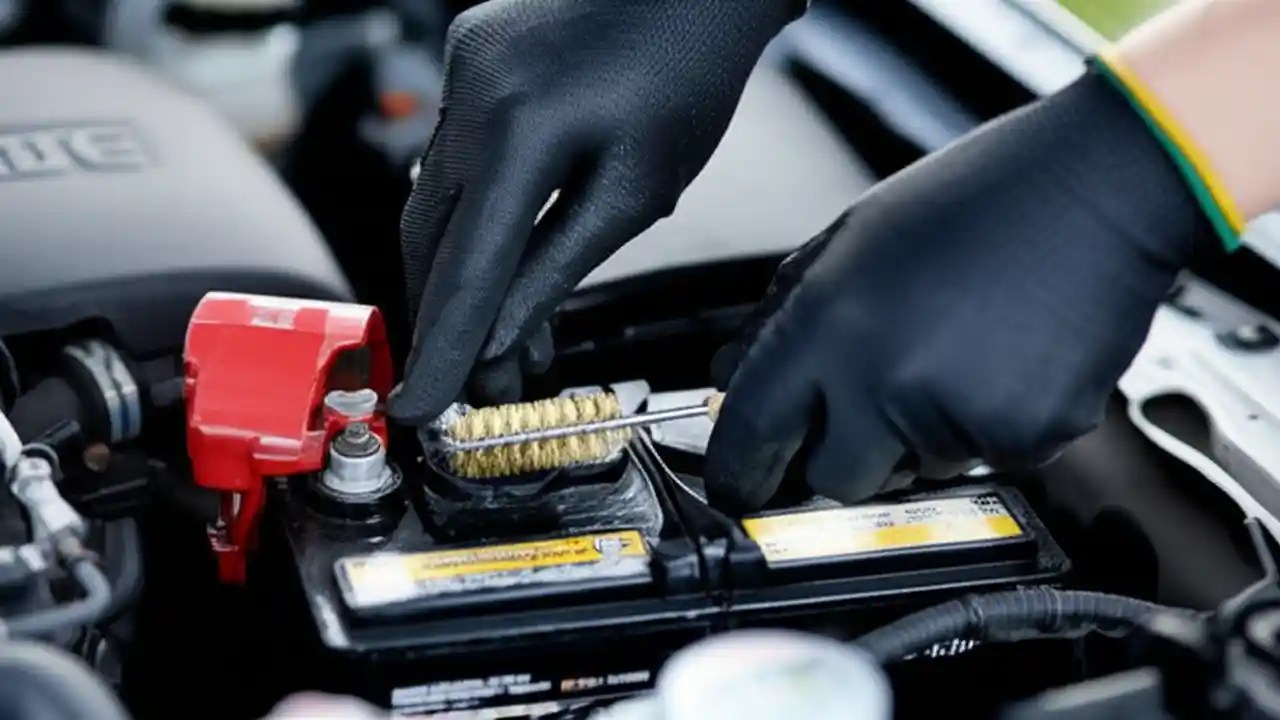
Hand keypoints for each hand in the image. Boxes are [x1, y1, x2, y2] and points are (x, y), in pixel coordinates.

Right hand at [390, 0, 804, 423]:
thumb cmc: (688, 75)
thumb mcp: (637, 189)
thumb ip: (559, 264)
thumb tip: (498, 335)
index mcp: (522, 134)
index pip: (466, 272)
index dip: (441, 350)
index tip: (419, 408)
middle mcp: (473, 97)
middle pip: (431, 240)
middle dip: (445, 320)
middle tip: (477, 383)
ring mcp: (461, 70)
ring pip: (433, 198)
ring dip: (457, 271)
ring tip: (498, 337)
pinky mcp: (466, 57)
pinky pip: (450, 152)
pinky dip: (469, 211)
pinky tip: (499, 252)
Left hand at [704, 70, 1211, 511]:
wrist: (1099, 188)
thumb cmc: (971, 201)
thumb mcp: (849, 240)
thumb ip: (780, 318)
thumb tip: (730, 376)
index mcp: (827, 326)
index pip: (750, 434)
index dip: (735, 470)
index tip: (737, 485)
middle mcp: (884, 381)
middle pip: (832, 481)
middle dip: (838, 459)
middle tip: (867, 407)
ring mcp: (958, 417)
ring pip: (912, 472)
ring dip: (915, 436)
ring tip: (953, 351)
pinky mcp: (1026, 437)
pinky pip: (984, 460)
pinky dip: (983, 427)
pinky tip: (1000, 359)